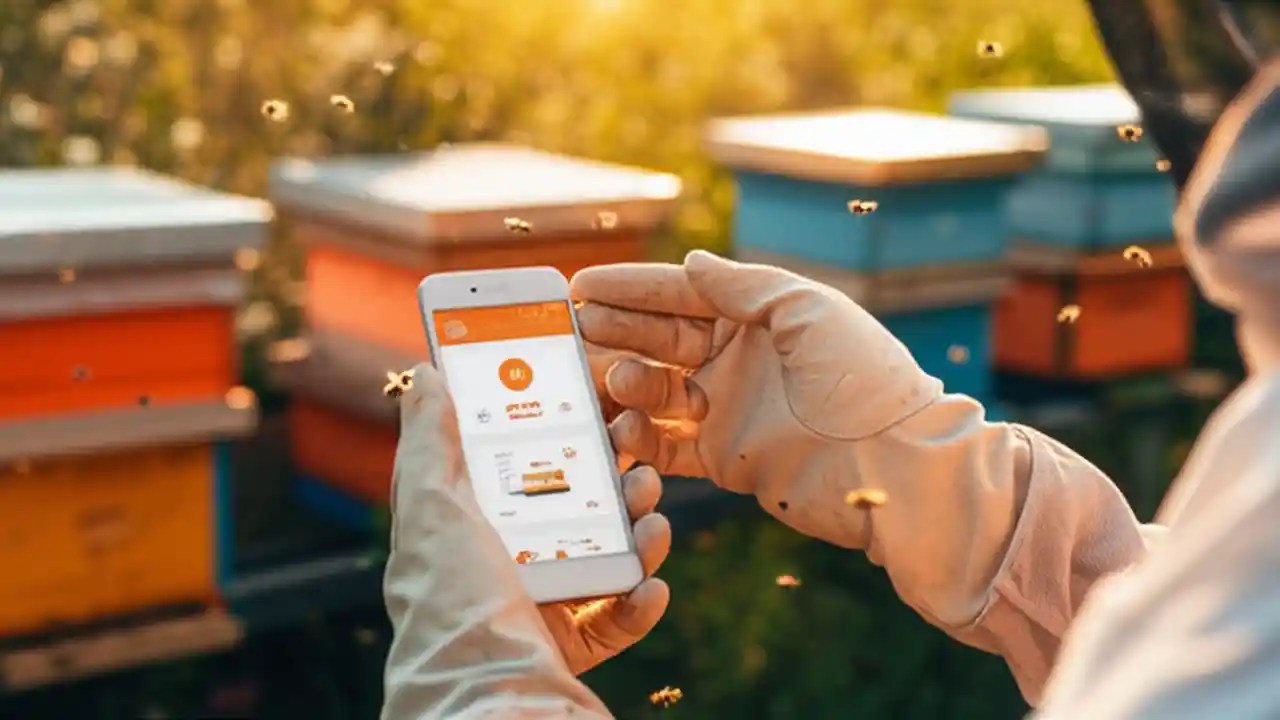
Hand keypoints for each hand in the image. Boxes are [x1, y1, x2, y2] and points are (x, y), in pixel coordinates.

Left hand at [385, 362, 668, 694]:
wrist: (484, 697)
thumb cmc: (449, 600)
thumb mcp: (431, 507)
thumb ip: (431, 441)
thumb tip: (426, 375)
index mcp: (466, 527)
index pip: (510, 465)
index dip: (548, 430)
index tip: (589, 399)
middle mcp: (500, 566)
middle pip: (570, 508)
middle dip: (611, 480)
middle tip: (637, 458)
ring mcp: (537, 608)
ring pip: (602, 557)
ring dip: (637, 534)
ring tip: (653, 518)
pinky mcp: (569, 649)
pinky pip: (616, 618)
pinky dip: (641, 602)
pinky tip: (652, 587)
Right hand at [571, 250, 941, 548]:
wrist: (895, 469)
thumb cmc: (862, 379)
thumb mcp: (807, 310)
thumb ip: (744, 286)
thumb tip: (691, 263)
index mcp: (758, 318)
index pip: (682, 294)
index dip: (631, 288)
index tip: (582, 284)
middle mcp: (738, 360)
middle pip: (660, 339)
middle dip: (615, 330)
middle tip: (571, 327)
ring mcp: (729, 410)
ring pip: (657, 390)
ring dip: (626, 380)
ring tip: (605, 377)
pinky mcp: (724, 460)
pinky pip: (667, 445)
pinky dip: (641, 435)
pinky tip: (621, 424)